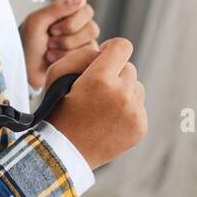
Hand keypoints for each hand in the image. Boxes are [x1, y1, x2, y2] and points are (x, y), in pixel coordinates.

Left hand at [20, 0, 99, 88]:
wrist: (23, 69)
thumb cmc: (26, 45)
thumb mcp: (36, 22)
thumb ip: (57, 8)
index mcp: (68, 14)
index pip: (86, 10)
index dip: (70, 22)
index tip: (51, 29)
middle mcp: (79, 29)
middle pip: (92, 29)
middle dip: (67, 38)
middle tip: (50, 42)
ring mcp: (83, 46)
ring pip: (90, 45)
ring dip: (65, 50)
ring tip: (50, 52)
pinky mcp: (85, 61)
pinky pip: (88, 59)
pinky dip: (67, 60)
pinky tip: (56, 61)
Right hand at [45, 38, 147, 169]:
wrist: (63, 150)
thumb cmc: (57, 108)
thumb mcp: (56, 74)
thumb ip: (82, 55)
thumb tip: (105, 51)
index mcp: (100, 78)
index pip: (122, 46)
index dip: (112, 48)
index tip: (105, 56)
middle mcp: (122, 94)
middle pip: (129, 68)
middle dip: (115, 73)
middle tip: (97, 87)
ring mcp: (134, 112)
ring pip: (137, 87)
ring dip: (123, 91)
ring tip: (102, 105)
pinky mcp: (140, 127)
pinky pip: (139, 107)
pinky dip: (126, 109)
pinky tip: (108, 118)